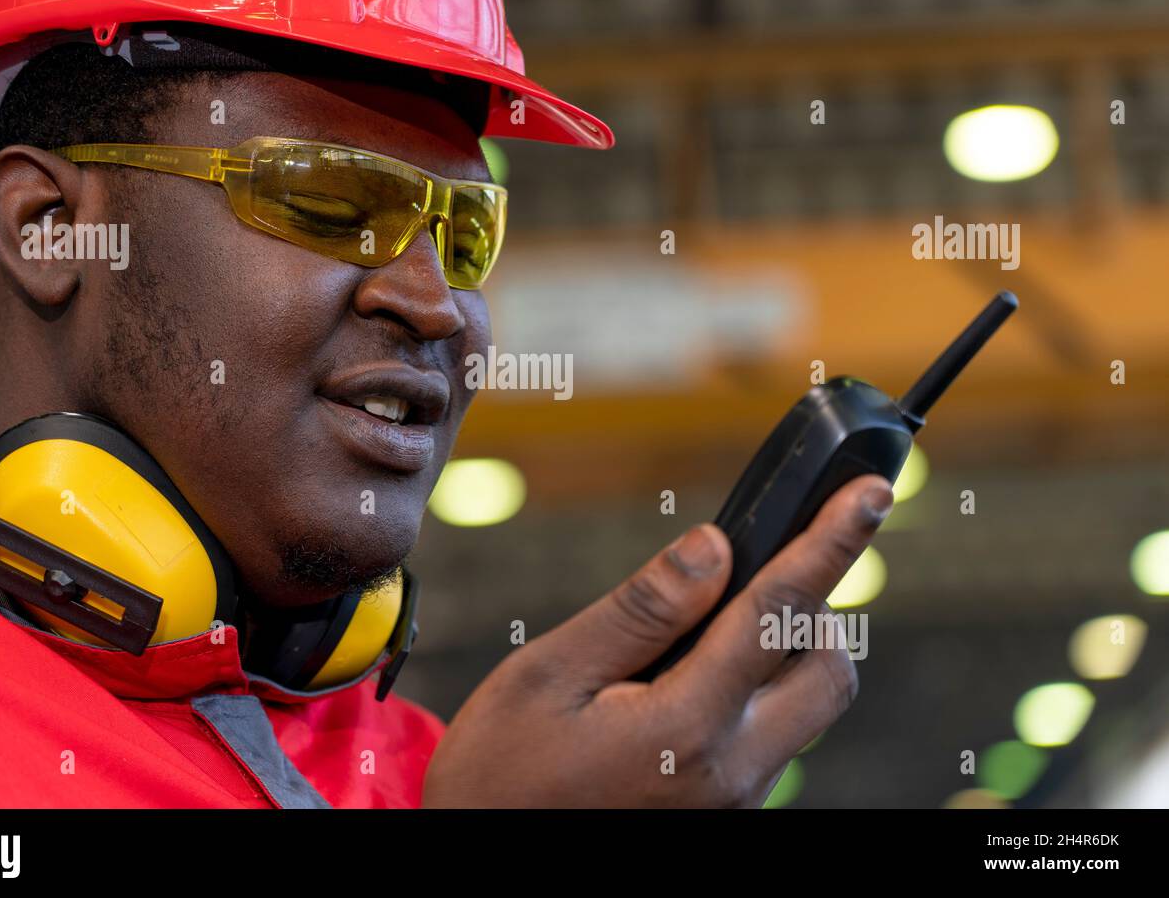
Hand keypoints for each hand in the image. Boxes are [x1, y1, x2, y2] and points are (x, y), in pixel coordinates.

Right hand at [421, 474, 893, 807]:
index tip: (872, 493)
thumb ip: (639, 611)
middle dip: (815, 611)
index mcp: (686, 728)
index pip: (780, 612)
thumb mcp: (546, 677)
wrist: (481, 862)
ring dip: (785, 659)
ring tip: (707, 636)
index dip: (831, 541)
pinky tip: (686, 690)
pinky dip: (758, 700)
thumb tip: (714, 547)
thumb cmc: (499, 775)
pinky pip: (774, 747)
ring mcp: (735, 808)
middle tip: (759, 576)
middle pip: (827, 673)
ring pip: (807, 714)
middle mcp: (732, 775)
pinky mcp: (727, 823)